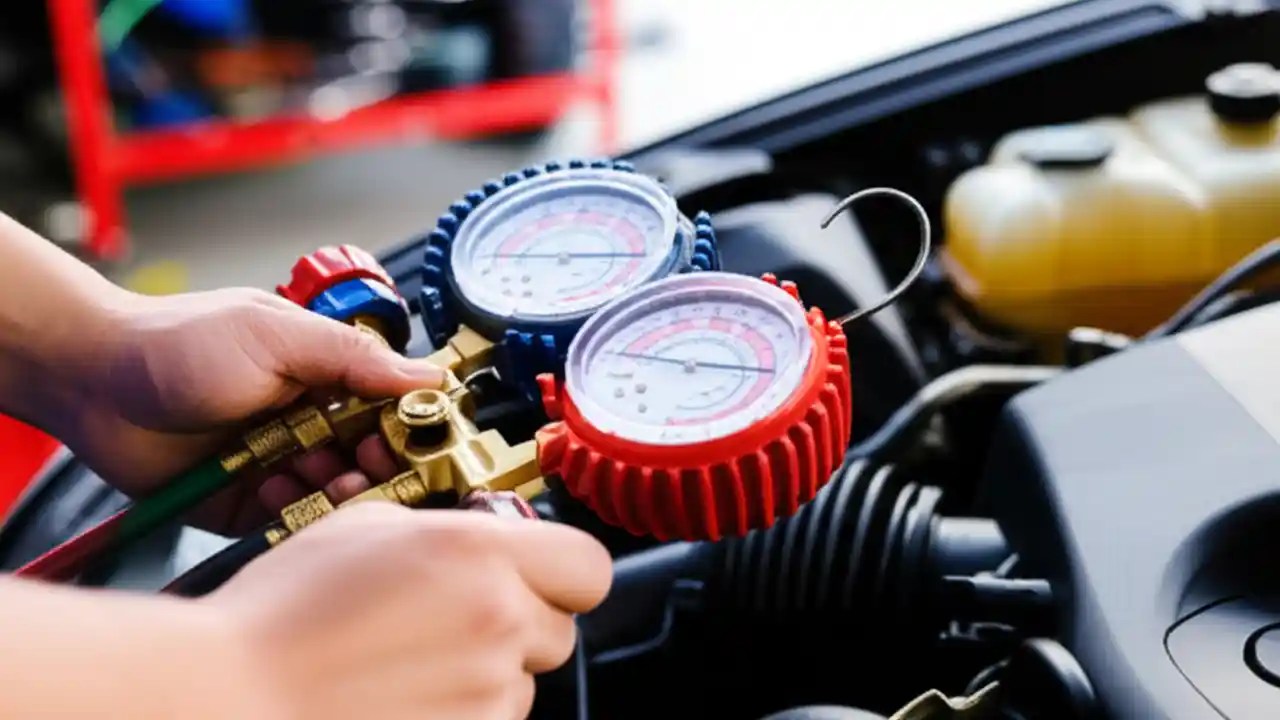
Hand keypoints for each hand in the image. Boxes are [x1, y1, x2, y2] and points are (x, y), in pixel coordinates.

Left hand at [56, 287, 441, 533]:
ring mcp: (280, 462)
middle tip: (367, 469)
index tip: (416, 442)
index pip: (393, 408)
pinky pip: (289, 522)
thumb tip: (428, 375)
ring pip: (336, 495)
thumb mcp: (275, 334)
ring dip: (339, 493)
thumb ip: (353, 357)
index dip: (410, 429)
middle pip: (373, 459)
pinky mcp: (246, 503)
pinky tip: (279, 493)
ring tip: (327, 484)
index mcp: (326, 374)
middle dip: (379, 468)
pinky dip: (294, 514)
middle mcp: (310, 420)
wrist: (92, 379)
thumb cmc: (176, 341)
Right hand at [206, 503, 611, 719]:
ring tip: (413, 665)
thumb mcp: (366, 527)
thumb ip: (446, 529)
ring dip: (487, 674)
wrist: (233, 697)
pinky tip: (404, 697)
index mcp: (480, 555)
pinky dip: (460, 712)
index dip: (565, 570)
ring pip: (523, 684)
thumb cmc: (282, 615)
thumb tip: (484, 536)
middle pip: (559, 629)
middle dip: (521, 623)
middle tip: (460, 619)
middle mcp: (497, 622)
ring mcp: (486, 695)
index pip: (589, 565)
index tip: (540, 572)